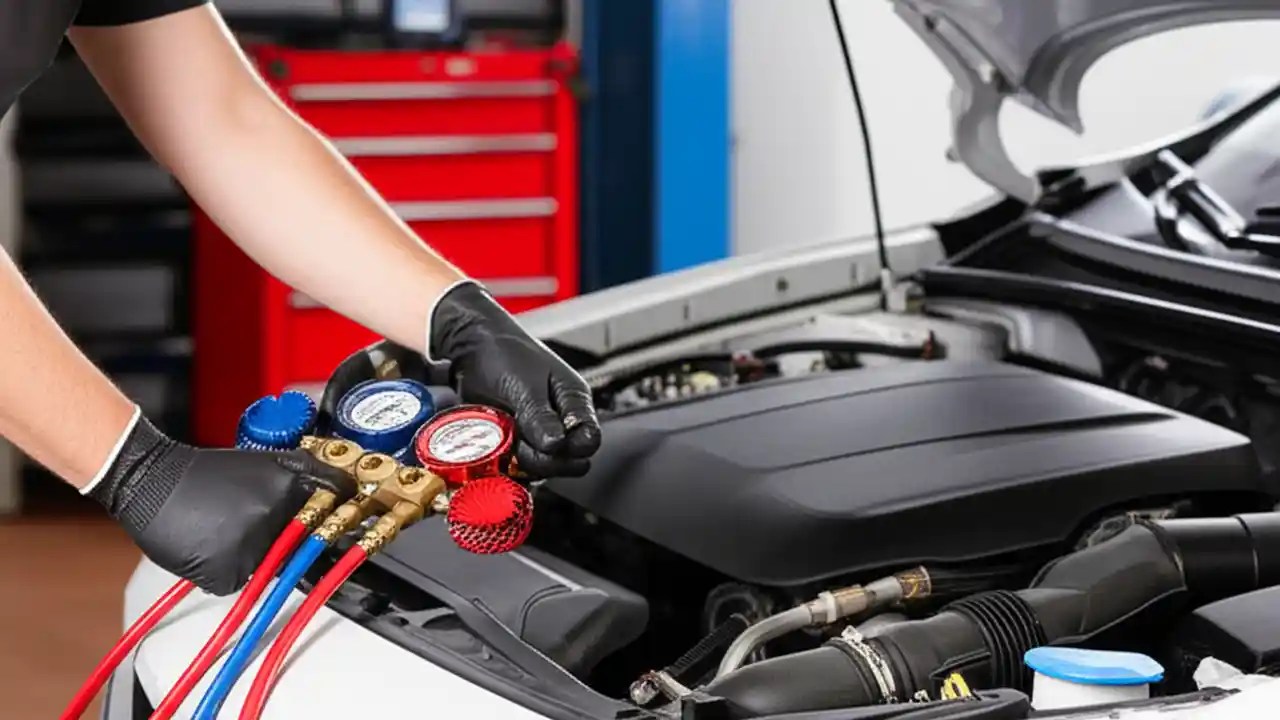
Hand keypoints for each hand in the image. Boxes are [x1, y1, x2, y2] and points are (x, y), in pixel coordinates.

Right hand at [86, 415, 353, 594]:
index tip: (347, 523)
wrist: (152, 480)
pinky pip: (239, 581)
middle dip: (285, 540)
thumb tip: (344, 488)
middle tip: (250, 525)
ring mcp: (252, 547)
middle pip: (300, 544)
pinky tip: (210, 546)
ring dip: (254, 556)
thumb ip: (305, 475)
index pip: (334, 508)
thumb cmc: (207, 473)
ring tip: (224, 531)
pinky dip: (227, 570)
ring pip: (269, 566)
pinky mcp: (227, 572)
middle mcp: (275, 517)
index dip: (339, 519)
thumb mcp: (266, 462)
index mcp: (289, 486)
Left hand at [430, 282, 601, 477]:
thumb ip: (540, 417)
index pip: (589, 440)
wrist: (470, 344)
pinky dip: (507, 462)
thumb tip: (557, 446)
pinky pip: (518, 465)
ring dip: (521, 460)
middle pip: (566, 460)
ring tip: (504, 436)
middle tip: (519, 440)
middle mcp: (560, 421)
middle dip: (543, 458)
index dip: (572, 449)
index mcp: (573, 400)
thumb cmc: (502, 353)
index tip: (550, 444)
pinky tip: (495, 447)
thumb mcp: (523, 384)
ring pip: (540, 466)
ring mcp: (537, 433)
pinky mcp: (516, 442)